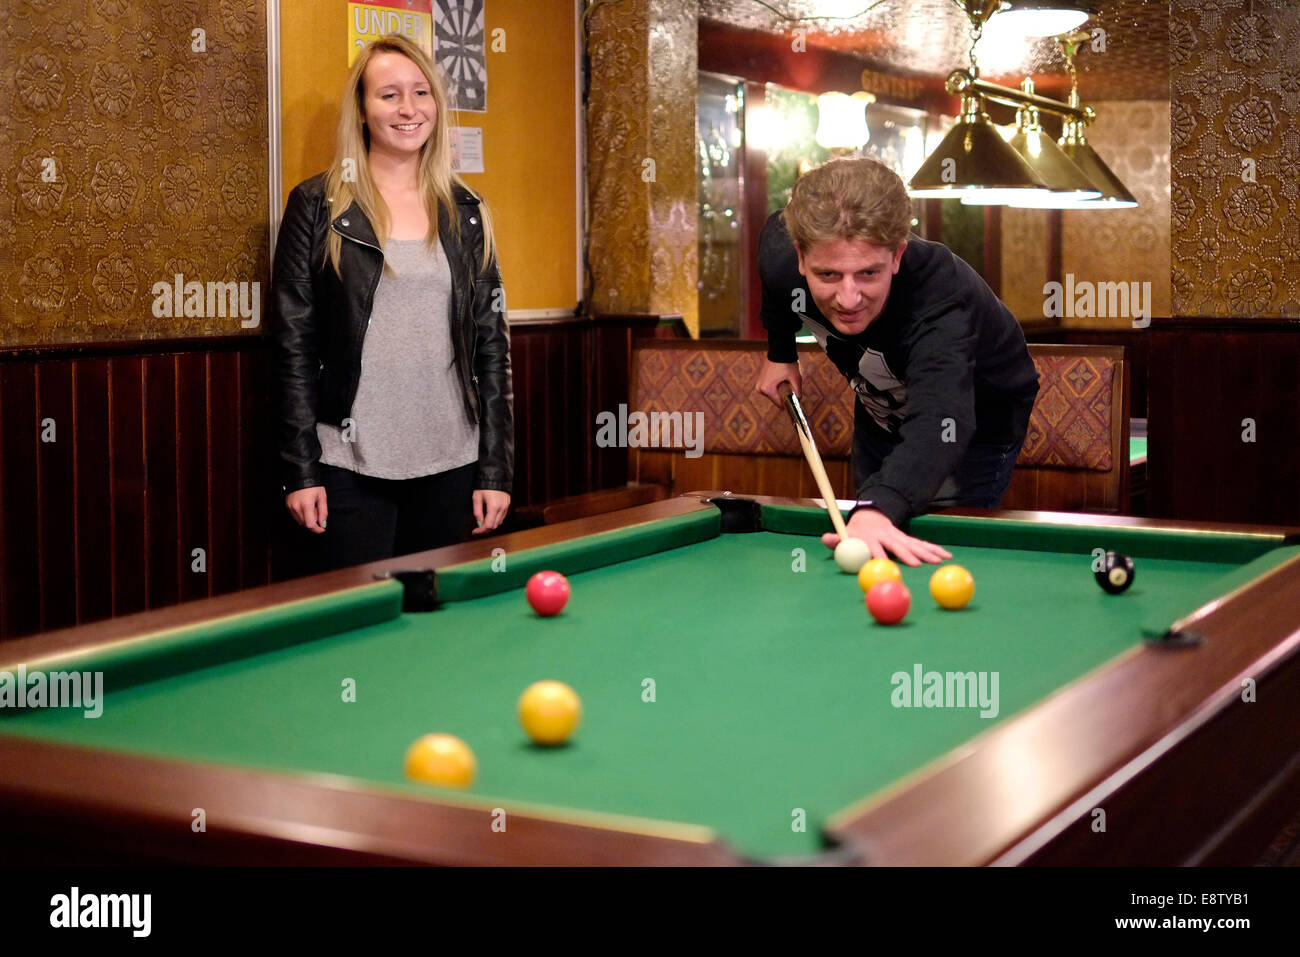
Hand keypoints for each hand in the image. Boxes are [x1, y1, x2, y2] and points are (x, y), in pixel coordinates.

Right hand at [286, 486, 327, 532]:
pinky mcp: (287, 505)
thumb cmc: (313, 486)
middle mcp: (296, 507)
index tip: (322, 529)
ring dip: (307, 519)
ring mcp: (290, 507)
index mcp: (306, 505)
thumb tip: (323, 523)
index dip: (317, 529)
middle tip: (318, 512)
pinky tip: (305, 507)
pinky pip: (295, 516)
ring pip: (300, 521)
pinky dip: (301, 515)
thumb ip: (323, 512)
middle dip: (313, 522)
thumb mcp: (322, 497)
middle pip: (305, 524)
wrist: (301, 476)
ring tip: (311, 508)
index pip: (310, 524)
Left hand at [472, 489, 510, 534]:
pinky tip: (490, 516)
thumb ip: (477, 511)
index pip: (488, 525)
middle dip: (485, 529)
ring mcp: (506, 506)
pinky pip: (502, 516)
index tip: (475, 531)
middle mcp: (502, 508)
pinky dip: (496, 519)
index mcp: (494, 507)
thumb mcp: (477, 497)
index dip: (481, 530)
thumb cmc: (485, 485)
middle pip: (494, 526)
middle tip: (478, 528)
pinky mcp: (508, 504)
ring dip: (491, 524)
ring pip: (499, 522)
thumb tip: (478, 522)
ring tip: (483, 521)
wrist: (496, 475)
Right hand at [755, 359, 802, 406]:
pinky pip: (769, 388)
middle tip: (790, 388)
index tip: (792, 405)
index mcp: (767, 389)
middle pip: (775, 398)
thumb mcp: (796, 378)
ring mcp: (759, 384)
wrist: (779, 350)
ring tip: (785, 381)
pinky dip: (775, 387)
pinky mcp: (759, 380)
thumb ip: (798, 390)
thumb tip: (799, 399)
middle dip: (783, 396)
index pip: (778, 403)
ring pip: (772, 393)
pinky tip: (781, 380)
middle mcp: (760, 388)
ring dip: (779, 391)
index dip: (787, 404)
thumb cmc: (787, 363)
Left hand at [821, 508, 951, 566]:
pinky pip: (923, 544)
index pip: (874, 547)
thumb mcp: (845, 535)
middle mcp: (887, 536)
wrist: (870, 516)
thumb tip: (825, 539)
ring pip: (915, 544)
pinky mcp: (908, 539)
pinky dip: (934, 549)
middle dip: (908, 555)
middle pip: (899, 546)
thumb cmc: (856, 533)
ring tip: (939, 561)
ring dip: (927, 552)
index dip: (879, 555)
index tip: (885, 564)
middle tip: (917, 565)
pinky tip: (946, 555)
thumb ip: (837, 540)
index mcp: (870, 537)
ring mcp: (899, 537)